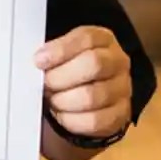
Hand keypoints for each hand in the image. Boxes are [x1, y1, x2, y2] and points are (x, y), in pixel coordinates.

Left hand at [35, 25, 131, 140]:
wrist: (92, 90)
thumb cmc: (72, 66)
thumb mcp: (64, 51)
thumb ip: (52, 53)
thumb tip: (38, 62)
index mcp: (103, 39)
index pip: (86, 38)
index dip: (60, 50)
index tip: (39, 61)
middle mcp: (118, 62)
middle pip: (93, 65)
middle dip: (61, 77)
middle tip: (46, 84)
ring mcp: (122, 89)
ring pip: (92, 96)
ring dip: (64, 100)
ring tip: (52, 99)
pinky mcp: (120, 115)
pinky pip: (94, 121)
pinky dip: (71, 120)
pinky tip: (62, 114)